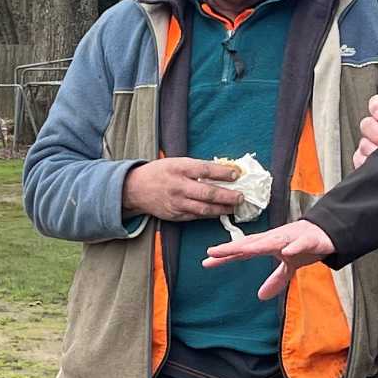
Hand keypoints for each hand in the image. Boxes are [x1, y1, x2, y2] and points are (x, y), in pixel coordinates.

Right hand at [122, 156, 244, 222]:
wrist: (135, 189)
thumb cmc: (160, 172)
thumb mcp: (176, 162)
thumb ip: (197, 167)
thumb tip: (223, 170)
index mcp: (179, 168)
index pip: (205, 170)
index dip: (222, 173)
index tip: (236, 175)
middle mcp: (179, 186)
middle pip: (208, 193)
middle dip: (227, 196)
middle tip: (241, 197)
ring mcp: (177, 203)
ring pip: (204, 208)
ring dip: (223, 209)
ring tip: (235, 207)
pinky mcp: (176, 215)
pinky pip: (197, 216)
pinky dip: (210, 214)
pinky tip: (220, 212)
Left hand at [203, 218, 336, 299]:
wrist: (329, 232)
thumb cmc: (305, 244)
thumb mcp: (289, 266)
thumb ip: (275, 280)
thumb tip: (261, 296)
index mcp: (268, 244)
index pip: (243, 251)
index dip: (225, 256)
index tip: (205, 262)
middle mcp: (276, 239)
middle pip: (251, 243)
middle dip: (232, 247)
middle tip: (213, 252)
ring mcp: (291, 238)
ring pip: (271, 241)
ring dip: (257, 245)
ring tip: (240, 250)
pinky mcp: (308, 240)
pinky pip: (301, 244)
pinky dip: (295, 247)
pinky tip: (287, 251)